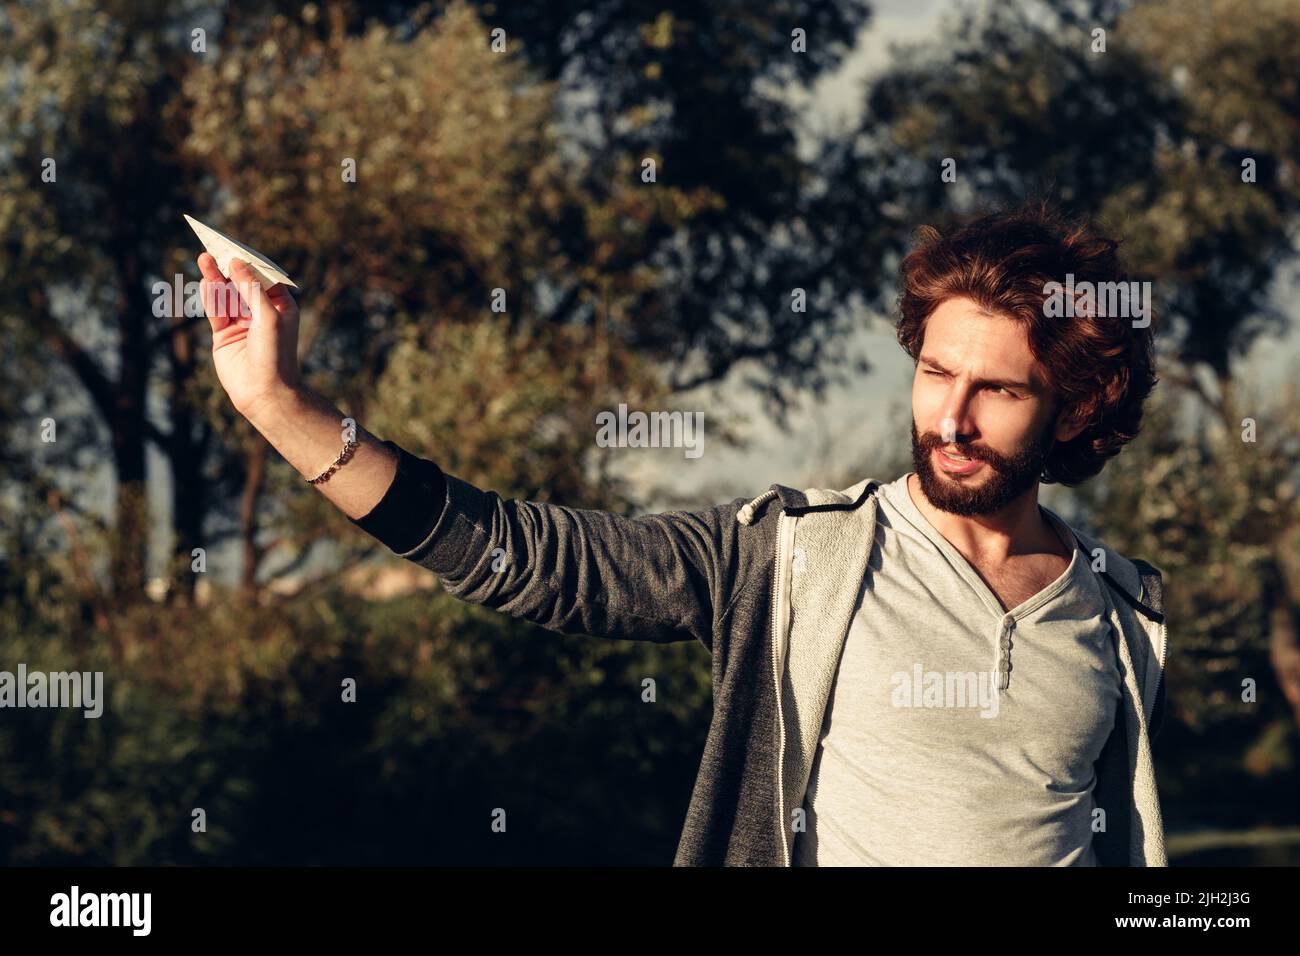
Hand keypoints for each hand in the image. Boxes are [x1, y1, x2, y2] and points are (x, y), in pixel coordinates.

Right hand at [197, 252, 302, 419]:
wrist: (265, 393)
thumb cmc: (275, 355)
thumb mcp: (268, 317)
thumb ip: (251, 289)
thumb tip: (237, 262)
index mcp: (281, 307)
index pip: (263, 277)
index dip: (249, 261)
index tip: (236, 244)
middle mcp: (261, 314)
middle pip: (241, 283)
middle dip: (228, 266)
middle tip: (215, 245)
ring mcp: (242, 324)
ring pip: (226, 295)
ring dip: (215, 278)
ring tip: (204, 257)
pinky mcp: (224, 336)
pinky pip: (216, 311)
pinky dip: (210, 297)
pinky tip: (205, 281)